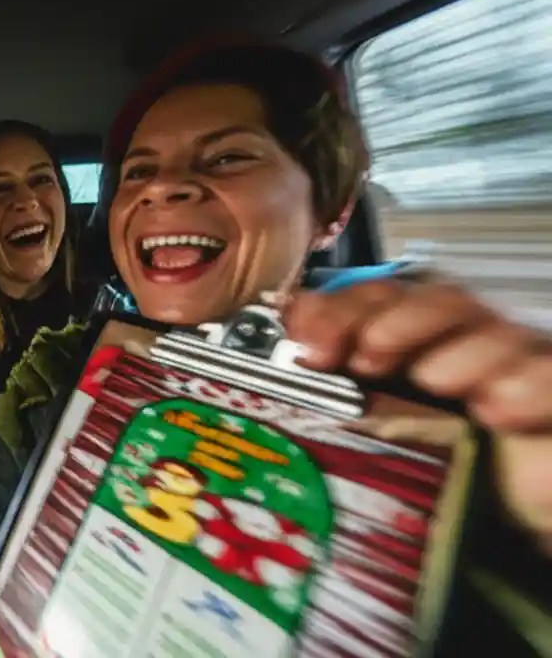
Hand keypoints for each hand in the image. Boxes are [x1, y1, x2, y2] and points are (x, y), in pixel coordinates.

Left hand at [285, 279, 551, 548]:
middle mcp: (467, 342)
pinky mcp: (551, 395)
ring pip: (498, 334)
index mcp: (415, 340)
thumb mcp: (373, 427)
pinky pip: (548, 378)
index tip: (309, 343)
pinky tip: (496, 409)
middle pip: (440, 302)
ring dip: (462, 350)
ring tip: (435, 378)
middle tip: (367, 356)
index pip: (379, 299)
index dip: (342, 309)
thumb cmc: (435, 464)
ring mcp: (517, 366)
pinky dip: (525, 385)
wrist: (506, 518)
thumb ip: (337, 387)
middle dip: (398, 321)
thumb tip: (289, 352)